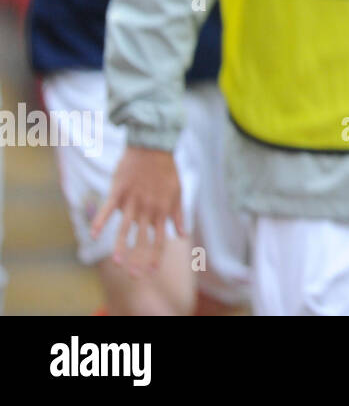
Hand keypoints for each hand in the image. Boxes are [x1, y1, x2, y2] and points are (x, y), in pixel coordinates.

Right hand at [90, 145, 184, 275]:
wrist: (153, 147)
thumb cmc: (166, 170)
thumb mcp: (177, 192)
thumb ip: (177, 215)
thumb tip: (181, 235)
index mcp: (161, 210)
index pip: (159, 238)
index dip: (155, 256)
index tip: (151, 271)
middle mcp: (147, 208)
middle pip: (142, 238)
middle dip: (138, 258)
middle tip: (133, 275)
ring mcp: (132, 200)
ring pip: (125, 227)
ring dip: (121, 246)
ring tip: (117, 262)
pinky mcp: (119, 190)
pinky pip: (108, 208)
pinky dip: (100, 221)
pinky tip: (93, 234)